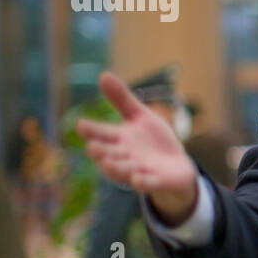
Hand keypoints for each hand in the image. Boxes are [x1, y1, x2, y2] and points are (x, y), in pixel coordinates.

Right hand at [76, 72, 197, 224]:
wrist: (176, 167)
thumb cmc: (153, 141)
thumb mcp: (140, 116)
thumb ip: (121, 99)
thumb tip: (103, 74)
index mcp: (119, 139)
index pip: (102, 133)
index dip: (92, 130)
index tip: (81, 125)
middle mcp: (125, 156)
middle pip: (109, 154)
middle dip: (100, 151)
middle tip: (92, 147)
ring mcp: (139, 170)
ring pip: (123, 170)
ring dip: (114, 168)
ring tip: (106, 163)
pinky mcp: (156, 181)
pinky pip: (147, 183)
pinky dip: (142, 182)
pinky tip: (137, 178)